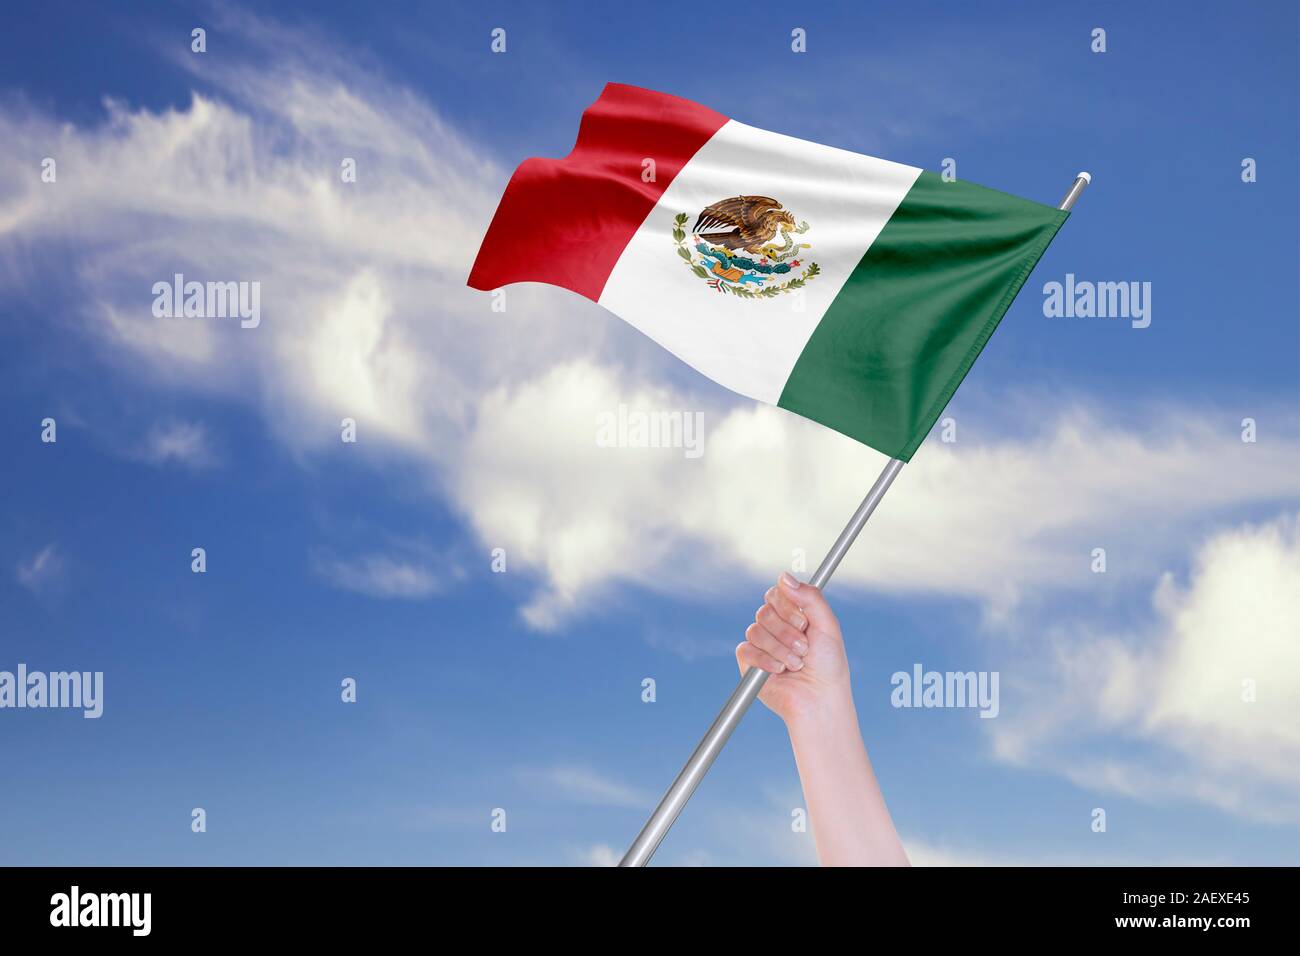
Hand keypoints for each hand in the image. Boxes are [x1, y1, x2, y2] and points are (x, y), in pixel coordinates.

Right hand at [736, 572, 850, 723]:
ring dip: (780, 649)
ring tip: (796, 664)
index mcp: (792, 613)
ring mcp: (761, 643)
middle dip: (788, 632)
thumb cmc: (829, 665)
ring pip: (755, 630)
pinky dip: (766, 660)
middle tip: (804, 648)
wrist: (820, 698)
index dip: (788, 606)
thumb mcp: (827, 626)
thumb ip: (811, 597)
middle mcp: (775, 625)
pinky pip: (746, 649)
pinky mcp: (748, 662)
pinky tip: (780, 671)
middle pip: (764, 611)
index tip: (804, 623)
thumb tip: (784, 576)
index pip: (776, 593)